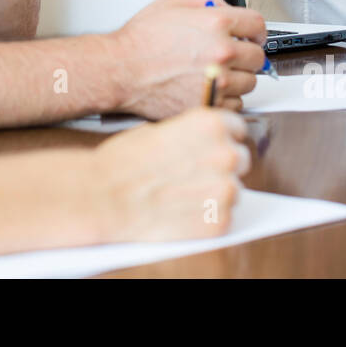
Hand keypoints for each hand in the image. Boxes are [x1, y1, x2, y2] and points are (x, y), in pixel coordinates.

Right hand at [91, 107, 249, 241]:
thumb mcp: (157, 129)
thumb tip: (198, 142)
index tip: (212, 147)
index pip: (236, 129)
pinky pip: (225, 218)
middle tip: (195, 174)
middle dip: (221, 166)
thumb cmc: (123, 161)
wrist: (105, 196)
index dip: (222, 139)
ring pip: (234, 190)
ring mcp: (225, 190)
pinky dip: (208, 219)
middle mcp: (225, 154)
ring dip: (215, 193)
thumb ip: (187, 135)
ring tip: (184, 195)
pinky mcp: (219, 222)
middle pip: (240, 159)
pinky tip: (182, 212)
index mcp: (211, 124)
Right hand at [110, 0, 265, 117]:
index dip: (255, 30)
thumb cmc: (140, 41)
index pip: (258, 25)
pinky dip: (227, 98)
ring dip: (238, 77)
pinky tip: (210, 89)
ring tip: (216, 73)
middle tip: (231, 56)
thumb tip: (225, 7)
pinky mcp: (211, 105)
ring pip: (250, 82)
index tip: (253, 36)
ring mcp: (218, 82)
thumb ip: (205, 0)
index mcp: (216, 24)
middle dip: (246, 54)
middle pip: (257, 56)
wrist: (122, 71)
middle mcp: (222, 52)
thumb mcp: (171, 3)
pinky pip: (236, 104)